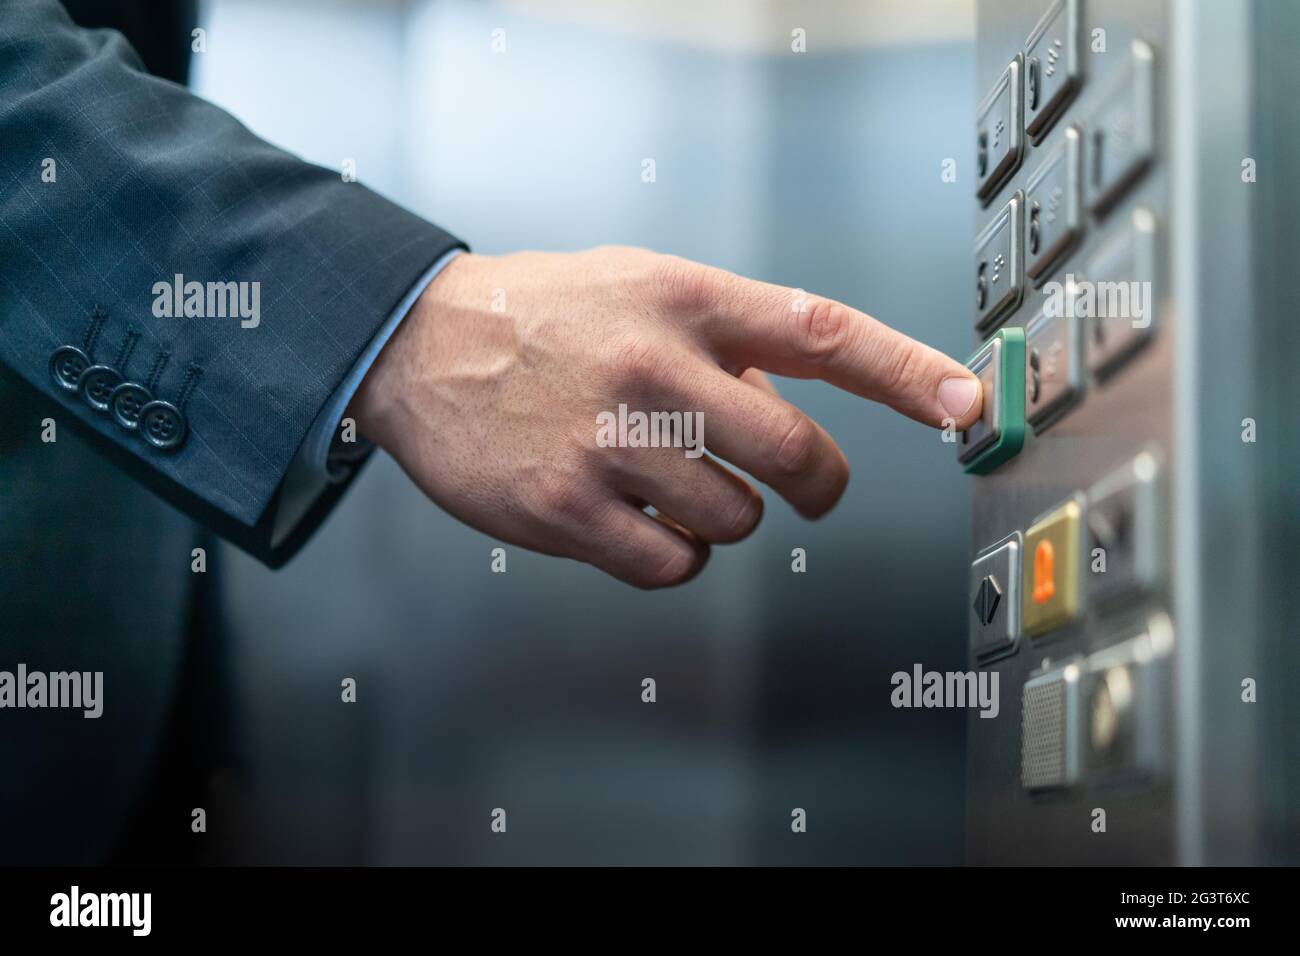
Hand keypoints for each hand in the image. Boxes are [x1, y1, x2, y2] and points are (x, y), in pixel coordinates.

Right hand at [350, 247, 980, 587]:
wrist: (421, 346)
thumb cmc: (547, 316)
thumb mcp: (642, 285)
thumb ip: (728, 336)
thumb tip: (795, 411)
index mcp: (687, 300)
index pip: (823, 333)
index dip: (908, 373)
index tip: (967, 403)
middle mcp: (656, 366)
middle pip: (796, 455)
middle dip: (816, 485)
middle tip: (804, 488)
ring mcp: (611, 441)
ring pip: (736, 521)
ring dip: (722, 514)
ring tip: (666, 480)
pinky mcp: (568, 509)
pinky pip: (673, 563)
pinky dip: (672, 552)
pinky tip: (634, 517)